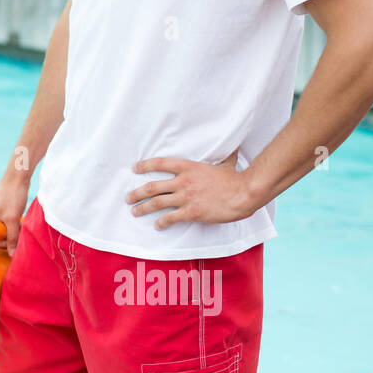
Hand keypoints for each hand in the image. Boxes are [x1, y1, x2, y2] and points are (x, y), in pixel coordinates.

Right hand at [0, 174, 29, 255]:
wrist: (17, 177)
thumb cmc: (12, 196)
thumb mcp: (12, 219)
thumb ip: (12, 238)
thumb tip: (12, 255)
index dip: (5, 242)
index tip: (14, 237)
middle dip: (10, 236)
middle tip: (19, 230)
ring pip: (2, 231)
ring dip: (13, 231)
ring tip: (20, 223)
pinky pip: (5, 225)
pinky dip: (13, 225)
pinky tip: (19, 220)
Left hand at [126, 151, 255, 229]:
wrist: (244, 193)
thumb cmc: (235, 179)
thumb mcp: (226, 163)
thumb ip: (224, 156)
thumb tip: (234, 147)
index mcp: (189, 167)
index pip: (160, 164)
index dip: (145, 165)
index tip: (135, 168)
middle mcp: (183, 181)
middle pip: (152, 186)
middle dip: (137, 193)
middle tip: (128, 197)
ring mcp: (186, 197)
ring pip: (157, 203)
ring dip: (143, 208)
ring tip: (135, 211)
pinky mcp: (191, 212)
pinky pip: (170, 218)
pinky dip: (161, 222)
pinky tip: (157, 225)